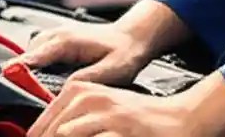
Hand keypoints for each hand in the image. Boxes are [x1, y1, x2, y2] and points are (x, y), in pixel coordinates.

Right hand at [8, 21, 150, 85]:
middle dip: (26, 80)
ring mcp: (52, 38)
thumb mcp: (111, 69)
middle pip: (24, 62)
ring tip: (47, 90)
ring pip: (28, 61)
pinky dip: (38, 71)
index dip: (19, 77)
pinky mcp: (54, 43)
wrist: (132, 37)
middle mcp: (55, 36)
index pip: (29, 60)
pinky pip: (35, 59)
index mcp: (65, 41)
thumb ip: (85, 79)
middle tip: (38, 97)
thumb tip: (63, 90)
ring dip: (32, 76)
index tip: (14, 91)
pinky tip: (51, 81)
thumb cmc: (124, 50)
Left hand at [26, 72, 224, 136]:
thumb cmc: (140, 118)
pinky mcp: (123, 130)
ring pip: (67, 134)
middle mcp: (93, 99)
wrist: (180, 119)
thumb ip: (73, 120)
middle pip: (53, 132)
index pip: (43, 124)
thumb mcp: (102, 109)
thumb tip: (43, 134)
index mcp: (82, 92)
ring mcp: (108, 117)